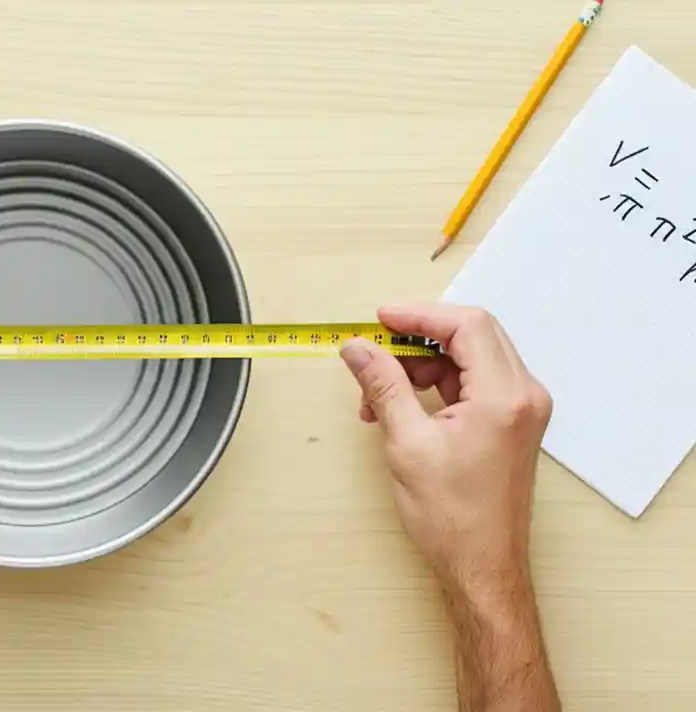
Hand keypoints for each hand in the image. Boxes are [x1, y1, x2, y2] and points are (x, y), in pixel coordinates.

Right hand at [341, 304, 560, 710]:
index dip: (419, 314)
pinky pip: (471, 381)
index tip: (379, 318)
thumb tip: (358, 348)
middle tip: (373, 346)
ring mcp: (520, 408)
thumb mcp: (406, 444)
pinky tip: (398, 405)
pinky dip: (433, 384)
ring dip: (420, 364)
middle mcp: (523, 395)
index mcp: (505, 397)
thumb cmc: (453, 518)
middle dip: (416, 336)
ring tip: (376, 393)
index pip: (467, 325)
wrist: (482, 566)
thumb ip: (383, 386)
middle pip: (471, 334)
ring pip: (467, 357)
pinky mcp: (510, 421)